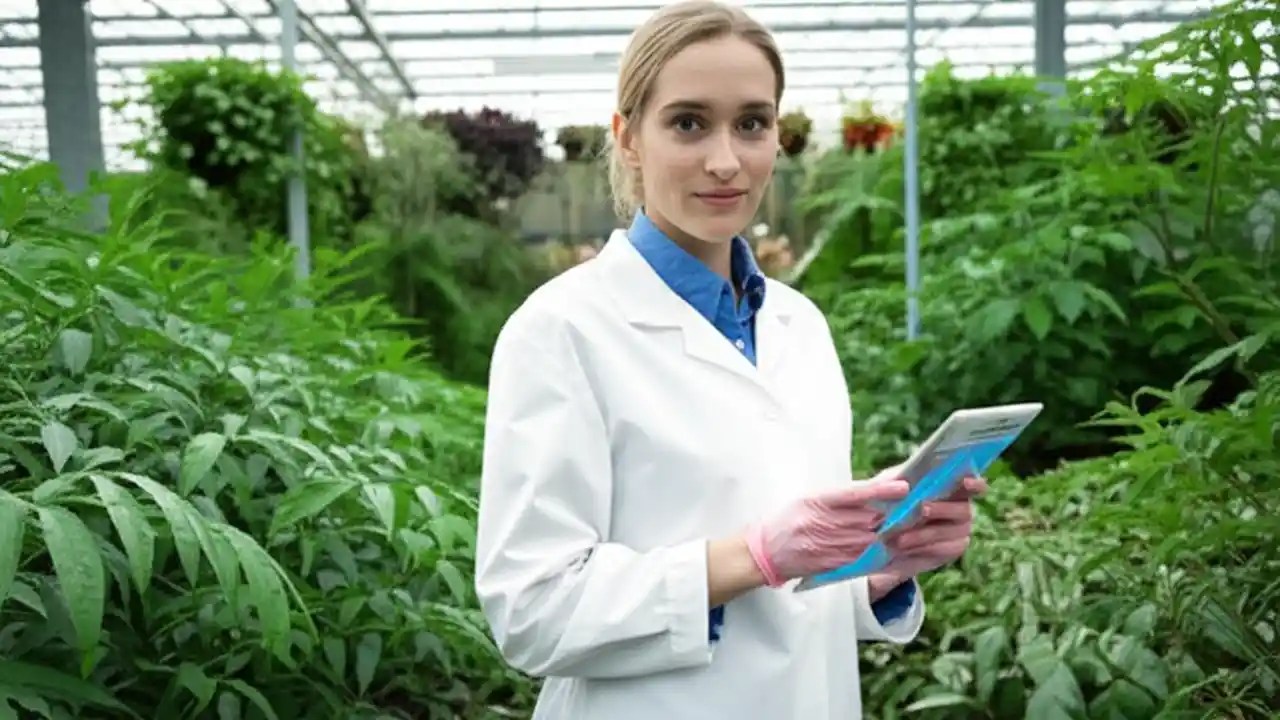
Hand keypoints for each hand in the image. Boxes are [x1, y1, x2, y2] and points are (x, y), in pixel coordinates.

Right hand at [743, 479, 909, 586]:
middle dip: (895, 513)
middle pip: (867, 517)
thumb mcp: (808, 499)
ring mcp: (827, 546)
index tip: (903, 486)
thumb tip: (874, 491)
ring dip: (893, 533)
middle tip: (921, 505)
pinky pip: (861, 557)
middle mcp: (822, 523)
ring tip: (915, 526)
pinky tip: (896, 547)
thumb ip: (840, 497)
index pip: (854, 493)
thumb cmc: (788, 520)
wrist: (764, 551)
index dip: (881, 490)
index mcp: (816, 502)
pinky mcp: (831, 564)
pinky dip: (880, 552)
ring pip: (869, 538)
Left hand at [877, 474, 987, 580]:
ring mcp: (958, 527)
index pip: (969, 480)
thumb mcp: (877, 491)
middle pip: (964, 508)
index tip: (966, 481)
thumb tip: (905, 487)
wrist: (873, 540)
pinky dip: (927, 548)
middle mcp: (957, 505)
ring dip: (927, 533)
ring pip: (955, 530)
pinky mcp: (952, 547)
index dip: (974, 483)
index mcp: (944, 483)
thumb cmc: (882, 505)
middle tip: (922, 509)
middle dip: (942, 509)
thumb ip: (886, 486)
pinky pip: (949, 548)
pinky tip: (906, 548)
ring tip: (900, 538)